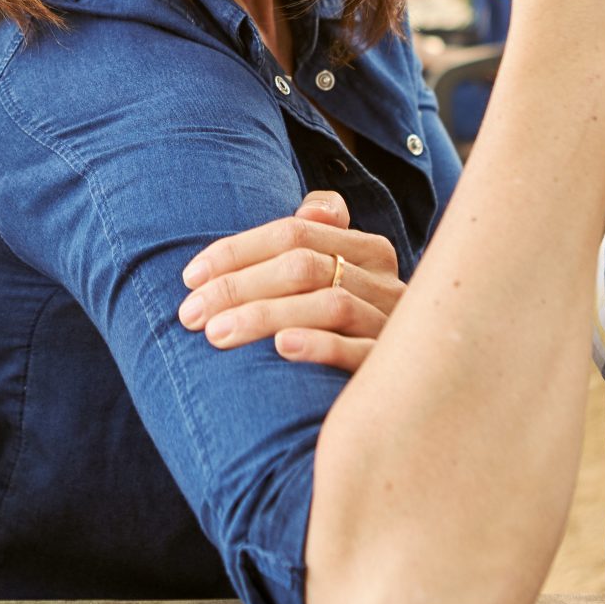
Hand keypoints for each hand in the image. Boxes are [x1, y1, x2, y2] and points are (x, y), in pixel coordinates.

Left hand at [177, 191, 404, 370]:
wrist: (414, 394)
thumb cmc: (353, 332)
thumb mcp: (338, 282)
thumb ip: (319, 241)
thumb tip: (315, 208)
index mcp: (368, 252)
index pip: (296, 232)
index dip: (237, 251)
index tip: (190, 277)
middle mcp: (385, 282)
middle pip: (304, 265)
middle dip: (238, 286)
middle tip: (190, 314)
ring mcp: (393, 325)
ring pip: (328, 305)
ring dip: (263, 316)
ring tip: (216, 335)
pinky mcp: (394, 369)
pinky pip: (360, 351)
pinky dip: (318, 345)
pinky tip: (280, 349)